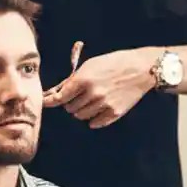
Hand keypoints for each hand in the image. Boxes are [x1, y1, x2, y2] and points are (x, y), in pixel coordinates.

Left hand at [42, 49, 156, 128]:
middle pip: (69, 108)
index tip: (44, 103)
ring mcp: (104, 105)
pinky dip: (93, 119)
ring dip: (81, 110)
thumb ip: (72, 80)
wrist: (142, 68)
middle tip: (79, 95)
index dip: (50, 101)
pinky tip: (98, 109)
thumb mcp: (90, 65)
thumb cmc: (114, 63)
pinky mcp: (114, 113)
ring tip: (91, 100)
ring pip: (80, 116)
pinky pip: (94, 123)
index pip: (60, 98)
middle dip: (71, 102)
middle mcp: (93, 94)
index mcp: (84, 80)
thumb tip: (55, 92)